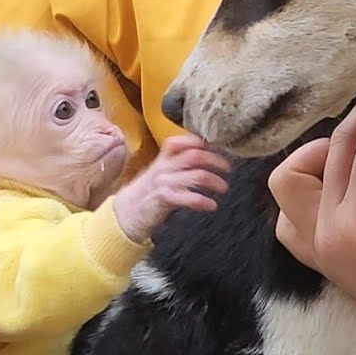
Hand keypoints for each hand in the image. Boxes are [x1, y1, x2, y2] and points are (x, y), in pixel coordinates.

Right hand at [113, 134, 231, 241]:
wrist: (127, 213)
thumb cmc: (148, 192)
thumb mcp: (160, 172)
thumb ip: (178, 164)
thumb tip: (203, 155)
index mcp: (163, 159)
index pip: (180, 142)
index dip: (199, 141)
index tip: (216, 146)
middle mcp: (163, 167)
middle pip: (194, 156)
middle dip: (215, 161)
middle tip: (228, 168)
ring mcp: (163, 182)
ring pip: (196, 176)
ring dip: (214, 181)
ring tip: (223, 187)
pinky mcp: (164, 199)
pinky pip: (188, 197)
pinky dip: (203, 201)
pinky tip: (211, 206)